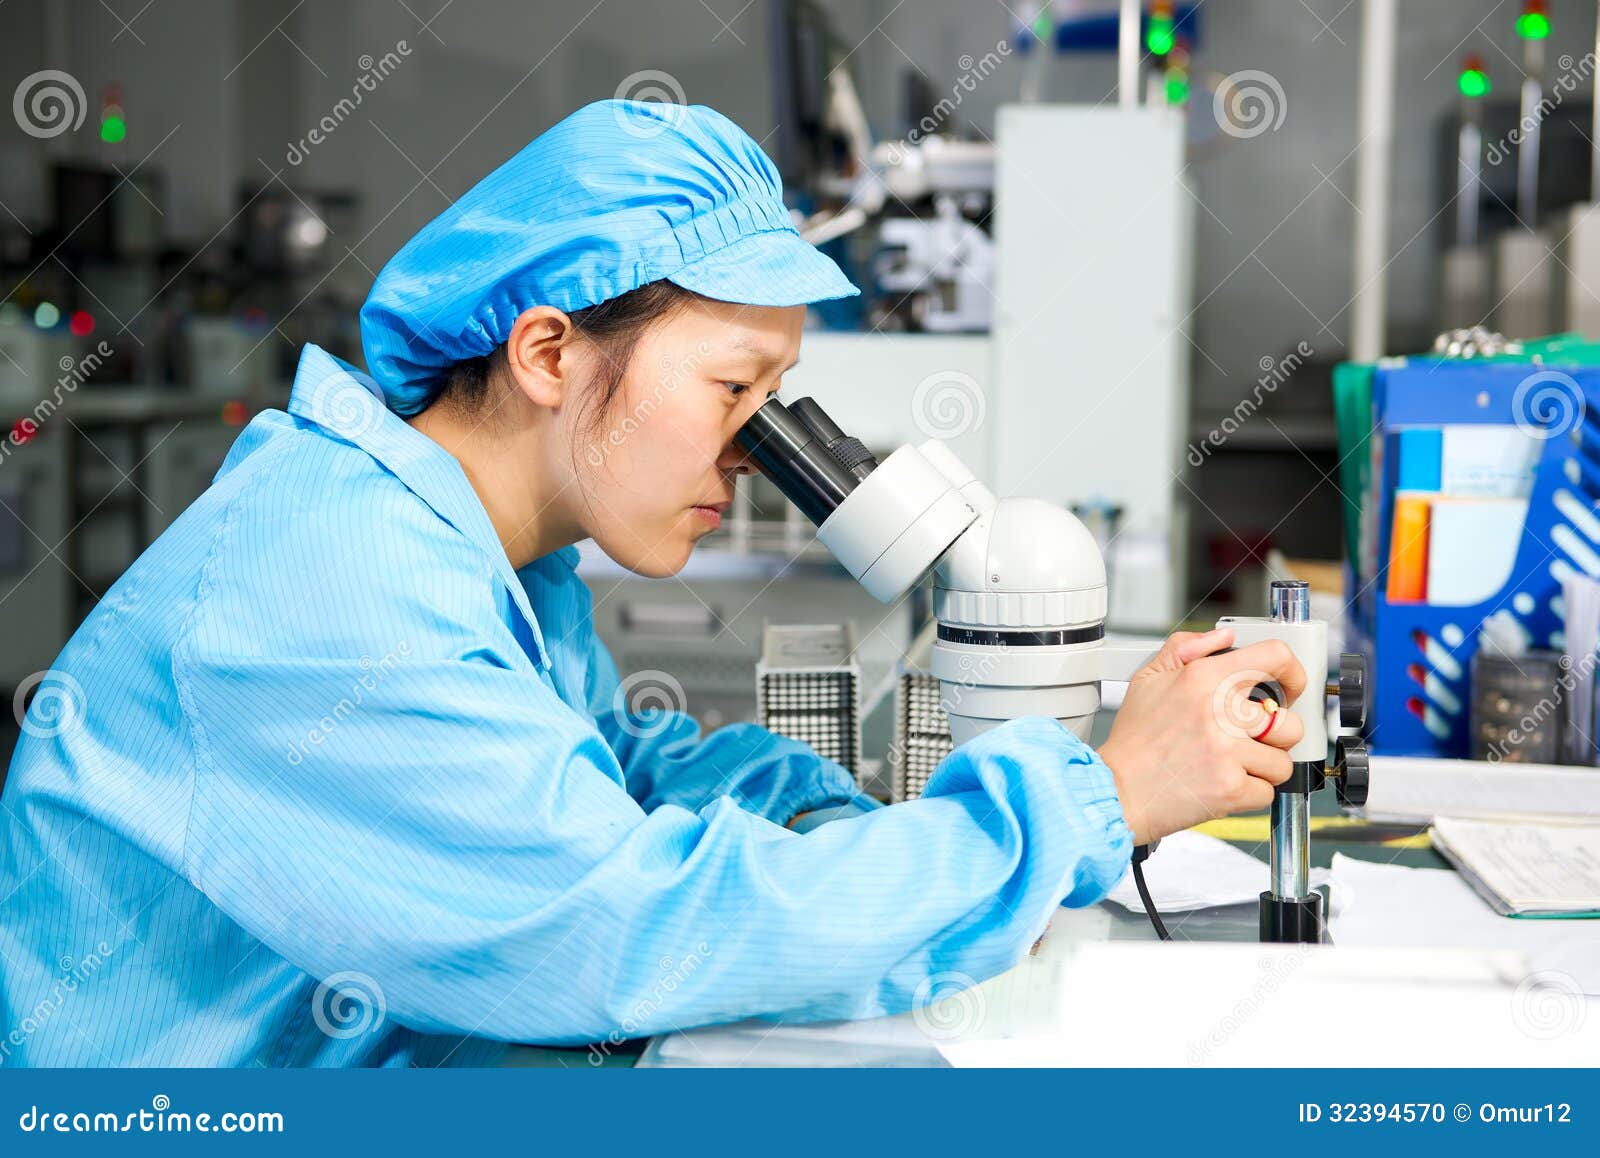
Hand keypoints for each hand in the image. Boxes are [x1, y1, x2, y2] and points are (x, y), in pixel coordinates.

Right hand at [1097, 627, 1307, 845]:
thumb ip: (1186, 647)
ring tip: (1231, 764)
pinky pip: (1266, 792)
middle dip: (1276, 736)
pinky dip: (1248, 793)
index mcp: (1205, 678)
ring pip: (1283, 762)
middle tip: (1249, 740)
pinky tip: (1222, 784)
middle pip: (1290, 722)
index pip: (1275, 657)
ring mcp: (1228, 753)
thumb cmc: (1134, 739)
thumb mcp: (1149, 678)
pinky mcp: (1231, 788)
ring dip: (1263, 767)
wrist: (1116, 789)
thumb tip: (1223, 638)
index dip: (1293, 673)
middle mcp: (1220, 712)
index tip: (1290, 688)